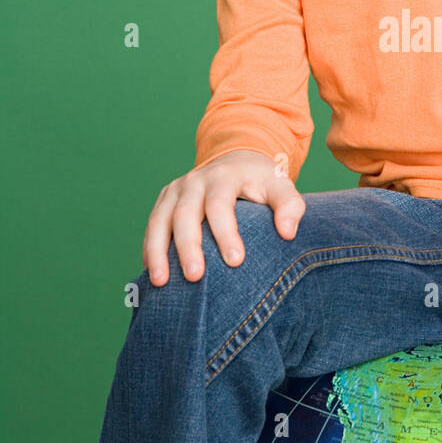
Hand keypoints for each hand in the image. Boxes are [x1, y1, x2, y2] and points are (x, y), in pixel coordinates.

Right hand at [142, 149, 305, 285]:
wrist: (237, 159)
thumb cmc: (262, 181)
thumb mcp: (281, 186)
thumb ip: (290, 206)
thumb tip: (287, 233)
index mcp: (224, 176)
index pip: (220, 204)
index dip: (226, 233)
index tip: (236, 261)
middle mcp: (194, 181)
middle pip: (185, 214)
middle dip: (188, 246)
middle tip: (195, 277)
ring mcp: (175, 190)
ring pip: (160, 221)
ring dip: (158, 252)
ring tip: (161, 282)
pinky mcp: (164, 202)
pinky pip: (153, 227)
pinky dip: (151, 251)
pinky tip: (154, 275)